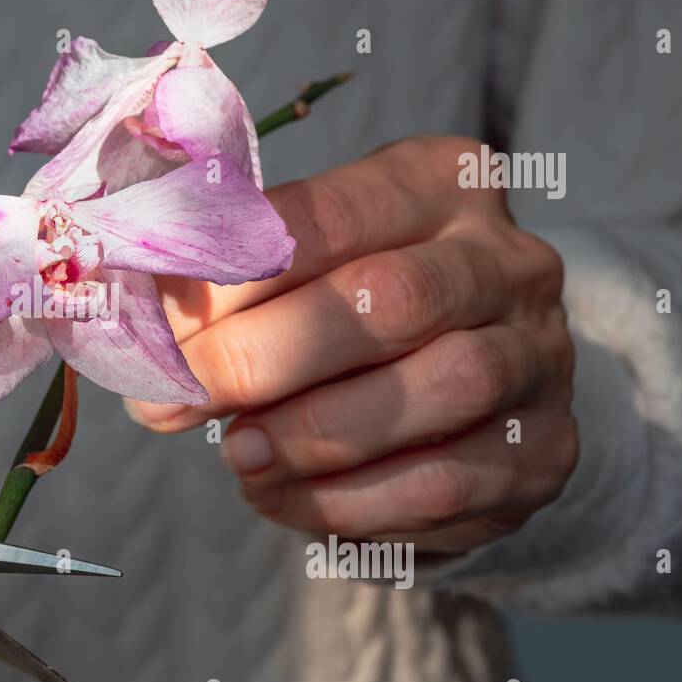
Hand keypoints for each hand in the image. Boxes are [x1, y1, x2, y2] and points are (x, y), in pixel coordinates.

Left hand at [126, 136, 577, 553]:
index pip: (330, 215)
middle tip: (177, 400)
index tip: (159, 332)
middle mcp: (507, 259)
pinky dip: (347, 501)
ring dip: (313, 435)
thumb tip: (135, 341)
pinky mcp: (546, 449)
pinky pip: (447, 483)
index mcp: (437, 181)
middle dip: (265, 357)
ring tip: (237, 458)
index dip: (234, 278)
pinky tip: (280, 496)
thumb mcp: (302, 266)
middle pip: (392, 298)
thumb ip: (228, 287)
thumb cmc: (355, 306)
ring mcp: (540, 355)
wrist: (475, 381)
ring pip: (437, 390)